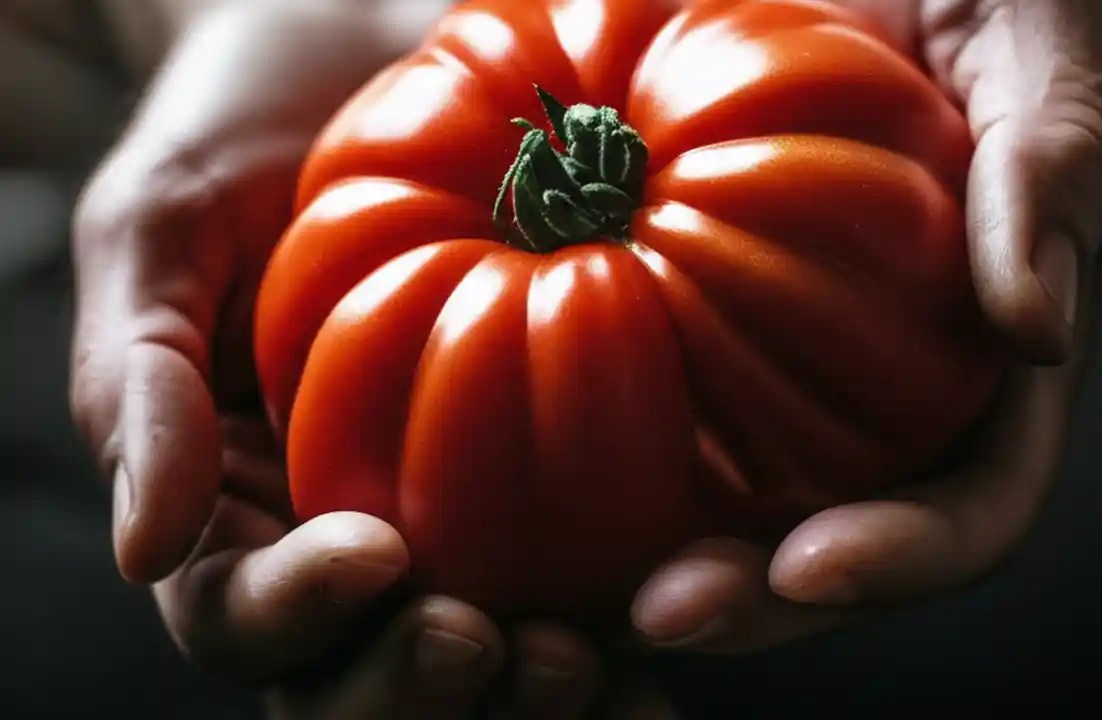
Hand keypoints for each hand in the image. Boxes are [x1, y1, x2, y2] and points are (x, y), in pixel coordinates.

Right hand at [69, 2, 672, 716]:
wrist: (366, 55)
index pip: (241, 614)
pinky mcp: (554, 488)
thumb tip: (140, 549)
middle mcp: (344, 534)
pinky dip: (620, 630)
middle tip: (490, 643)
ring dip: (526, 691)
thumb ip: (134, 385)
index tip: (376, 551)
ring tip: (584, 665)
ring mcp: (453, 520)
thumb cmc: (245, 132)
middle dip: (417, 684)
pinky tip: (671, 619)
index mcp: (236, 505)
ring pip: (476, 663)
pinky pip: (581, 586)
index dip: (298, 614)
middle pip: (358, 678)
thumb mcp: (160, 231)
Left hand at [630, 0, 1101, 652]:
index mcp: (980, 355)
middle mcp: (877, 390)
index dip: (904, 554)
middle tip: (662, 608)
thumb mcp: (1019, 28)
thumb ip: (1053, 154)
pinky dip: (571, 468)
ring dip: (650, 568)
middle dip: (756, 600)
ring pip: (721, 514)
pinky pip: (622, 423)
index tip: (812, 564)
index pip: (971, 500)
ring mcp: (771, 372)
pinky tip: (504, 475)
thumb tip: (1035, 325)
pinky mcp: (670, 331)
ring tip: (569, 590)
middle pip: (830, 543)